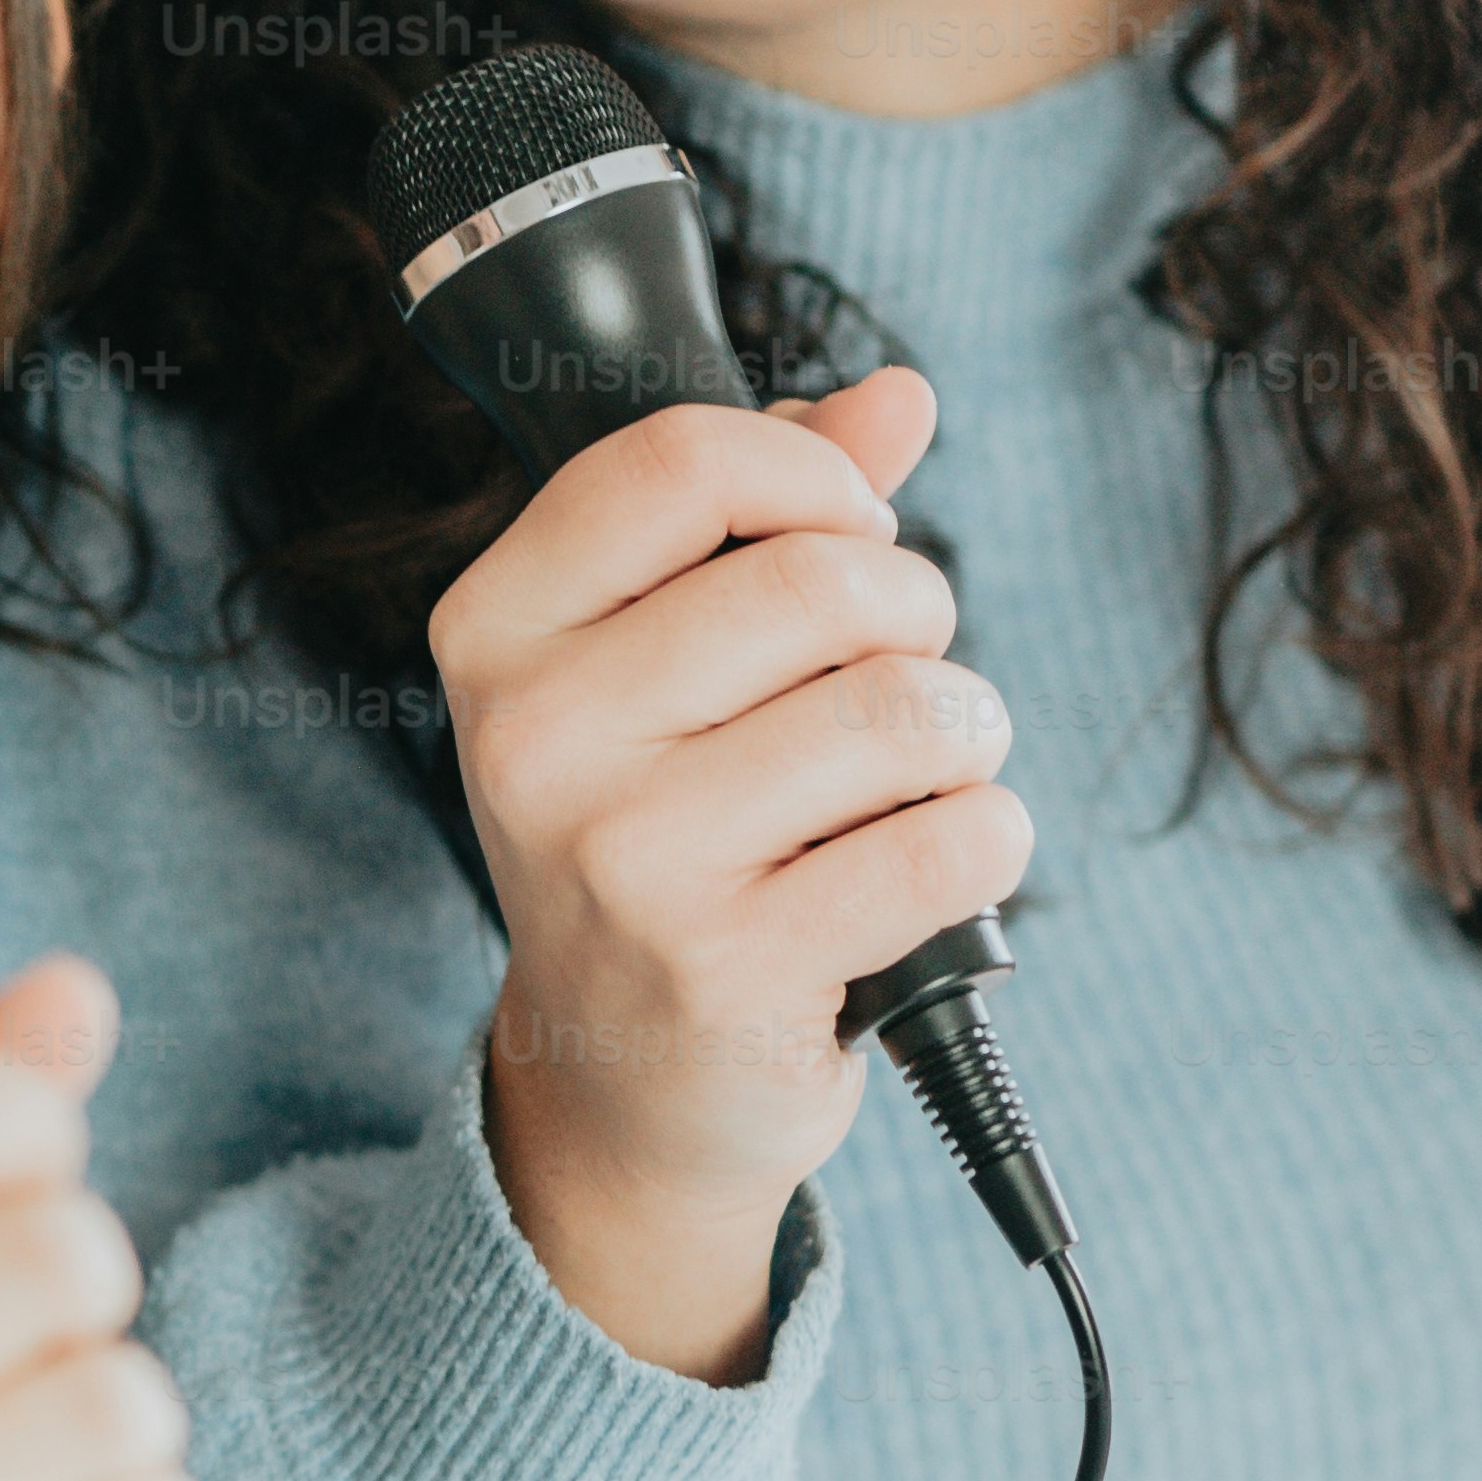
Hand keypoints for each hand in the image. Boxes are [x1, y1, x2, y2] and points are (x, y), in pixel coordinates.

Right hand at [431, 367, 1027, 1383]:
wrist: (620, 1085)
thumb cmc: (658, 841)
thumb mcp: (664, 670)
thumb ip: (769, 518)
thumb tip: (897, 395)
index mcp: (497, 633)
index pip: (679, 461)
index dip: (813, 479)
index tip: (849, 536)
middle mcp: (533, 740)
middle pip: (819, 580)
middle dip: (914, 619)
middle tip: (899, 682)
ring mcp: (621, 861)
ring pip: (902, 710)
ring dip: (964, 736)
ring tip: (921, 781)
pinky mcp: (726, 968)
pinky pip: (947, 841)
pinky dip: (984, 842)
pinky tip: (931, 869)